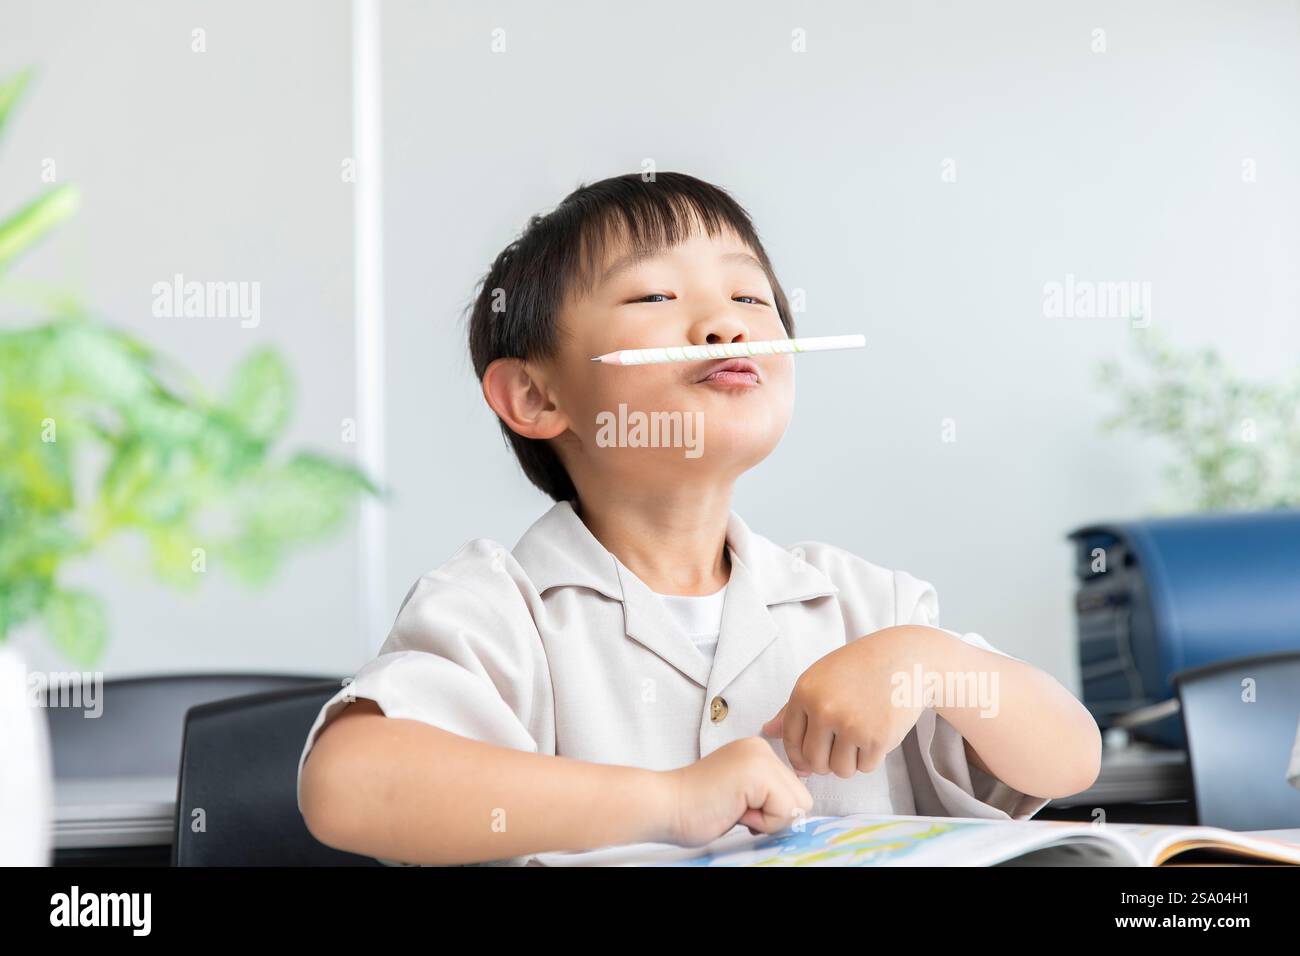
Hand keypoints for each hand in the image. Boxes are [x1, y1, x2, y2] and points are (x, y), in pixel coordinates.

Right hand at [661, 737, 814, 845]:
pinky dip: (763, 822)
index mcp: (758, 752)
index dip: (772, 811)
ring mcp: (761, 757)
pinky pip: (785, 810)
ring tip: (736, 810)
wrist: (666, 805)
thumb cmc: (697, 809)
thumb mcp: (744, 795)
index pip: (794, 791)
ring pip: (798, 805)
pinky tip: (735, 811)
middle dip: (774, 815)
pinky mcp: (758, 772)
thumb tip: (797, 813)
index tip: (741, 807)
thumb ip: (768, 796)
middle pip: (801, 798)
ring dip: (769, 820)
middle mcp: (762, 748)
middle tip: (739, 810)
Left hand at [761, 627, 932, 778]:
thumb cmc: (860, 667)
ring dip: (849, 762)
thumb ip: (791, 709)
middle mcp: (824, 709)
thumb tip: (766, 732)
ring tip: (858, 739)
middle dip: (825, 762)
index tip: (808, 760)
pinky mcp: (877, 738)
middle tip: (839, 747)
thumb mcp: (820, 678)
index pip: (790, 740)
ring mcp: (851, 724)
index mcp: (804, 692)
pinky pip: (865, 768)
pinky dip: (870, 758)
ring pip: (840, 770)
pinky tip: (875, 735)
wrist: (905, 659)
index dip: (798, 756)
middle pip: (814, 761)